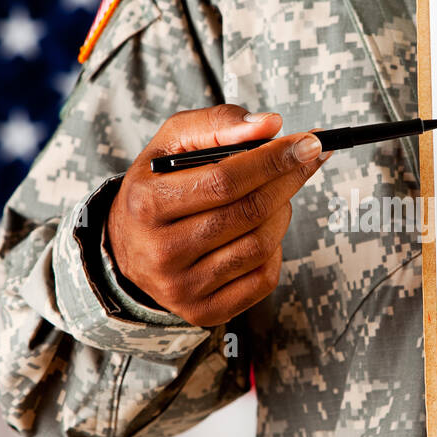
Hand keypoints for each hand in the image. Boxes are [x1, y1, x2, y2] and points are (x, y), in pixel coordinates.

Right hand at [107, 104, 329, 326]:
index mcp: (147, 204)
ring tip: (277, 195)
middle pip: (247, 213)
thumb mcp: (171, 145)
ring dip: (282, 213)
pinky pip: (263, 279)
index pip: (224, 180)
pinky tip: (263, 230)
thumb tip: (270, 125)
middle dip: (287, 181)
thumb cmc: (157, 187)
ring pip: (260, 246)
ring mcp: (182, 288)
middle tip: (306, 161)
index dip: (272, 160)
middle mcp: (160, 251)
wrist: (128, 247)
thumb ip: (217, 124)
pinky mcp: (203, 311)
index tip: (308, 143)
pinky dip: (275, 250)